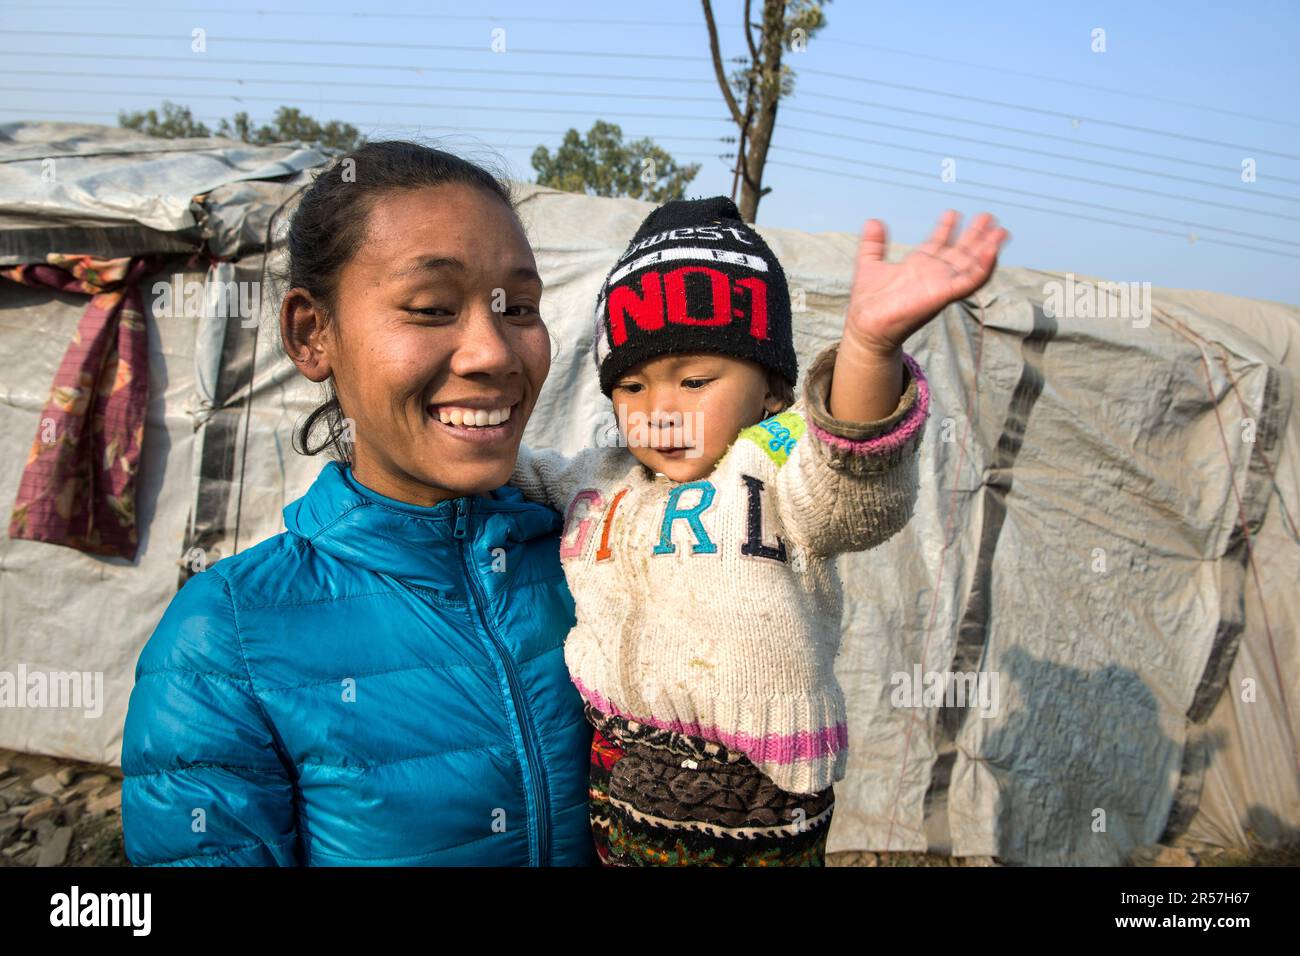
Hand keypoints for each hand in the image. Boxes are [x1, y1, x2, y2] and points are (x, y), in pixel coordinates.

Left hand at [845, 210, 1009, 355]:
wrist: (866, 325)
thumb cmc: (868, 303)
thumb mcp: (869, 264)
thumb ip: (873, 244)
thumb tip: (873, 221)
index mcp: (919, 266)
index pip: (938, 243)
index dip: (946, 228)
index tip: (953, 213)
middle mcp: (934, 275)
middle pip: (961, 251)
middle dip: (975, 235)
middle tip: (988, 217)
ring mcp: (941, 284)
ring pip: (971, 264)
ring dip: (987, 248)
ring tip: (1000, 231)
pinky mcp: (945, 294)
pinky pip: (970, 280)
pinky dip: (983, 266)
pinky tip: (992, 251)